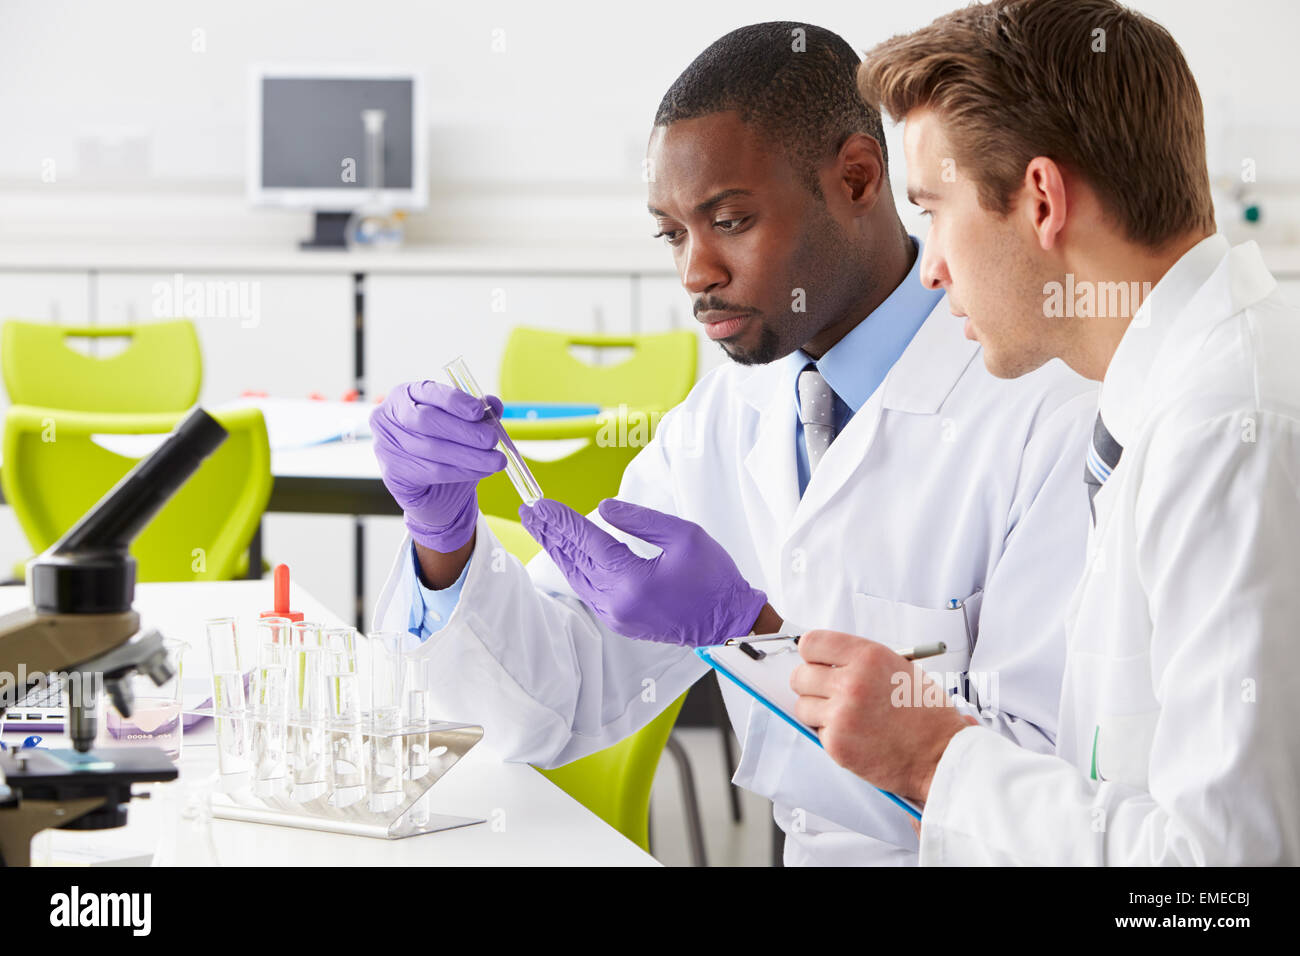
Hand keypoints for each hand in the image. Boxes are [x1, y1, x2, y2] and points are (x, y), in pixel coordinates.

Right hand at [370, 381, 506, 551]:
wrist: (430, 489)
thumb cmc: (444, 448)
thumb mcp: (460, 425)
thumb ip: (475, 413)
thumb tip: (494, 405)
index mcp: (404, 396)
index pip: (427, 391)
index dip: (454, 400)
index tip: (479, 411)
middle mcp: (388, 418)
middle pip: (426, 420)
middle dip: (463, 430)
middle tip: (492, 439)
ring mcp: (386, 446)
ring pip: (433, 449)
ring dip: (470, 455)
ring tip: (496, 460)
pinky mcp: (393, 473)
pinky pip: (433, 471)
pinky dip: (463, 470)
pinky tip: (483, 470)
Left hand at [519, 497, 766, 646]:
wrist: (729, 621)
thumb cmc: (714, 578)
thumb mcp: (685, 535)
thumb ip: (640, 520)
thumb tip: (603, 508)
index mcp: (633, 580)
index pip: (588, 542)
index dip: (563, 520)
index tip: (541, 503)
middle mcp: (618, 602)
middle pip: (574, 560)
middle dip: (550, 533)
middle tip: (528, 510)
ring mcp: (616, 615)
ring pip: (576, 577)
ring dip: (558, 551)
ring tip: (540, 528)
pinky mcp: (619, 622)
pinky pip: (587, 590)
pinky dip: (574, 569)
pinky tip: (566, 554)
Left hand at [790, 630, 977, 801]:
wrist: (943, 755)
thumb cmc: (927, 715)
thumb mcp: (899, 669)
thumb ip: (860, 662)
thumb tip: (826, 662)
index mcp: (868, 657)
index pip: (812, 643)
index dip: (812, 655)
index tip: (817, 662)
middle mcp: (852, 682)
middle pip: (800, 676)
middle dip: (810, 685)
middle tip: (827, 693)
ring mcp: (842, 714)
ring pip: (803, 706)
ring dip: (818, 712)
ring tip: (847, 718)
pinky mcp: (837, 744)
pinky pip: (817, 732)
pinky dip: (832, 736)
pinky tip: (857, 736)